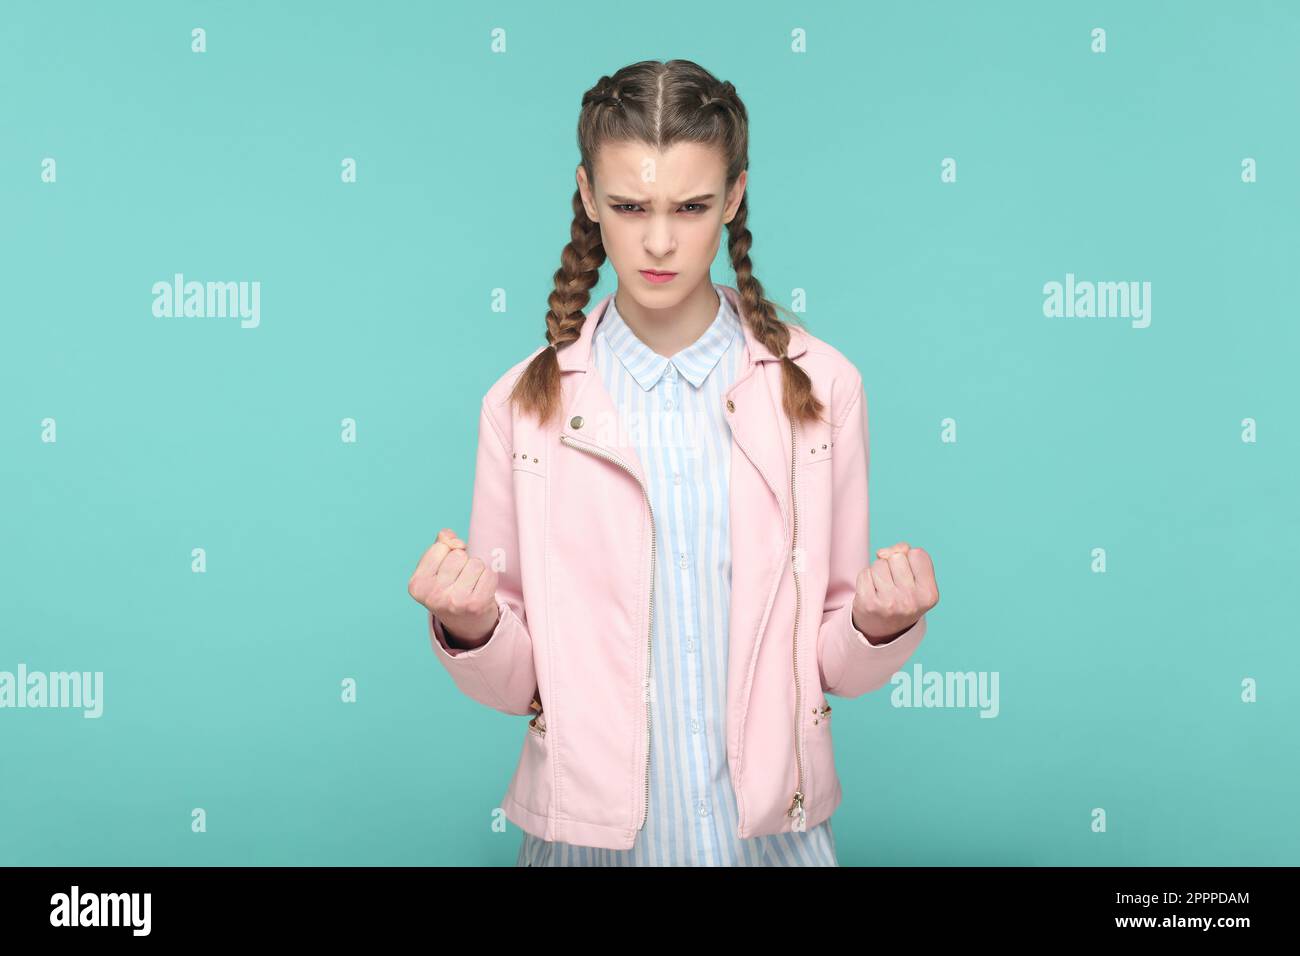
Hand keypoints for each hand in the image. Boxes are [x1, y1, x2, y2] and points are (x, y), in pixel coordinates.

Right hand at [408, 528, 500, 645]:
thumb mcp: (435, 566)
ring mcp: (455, 602)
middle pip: (459, 554)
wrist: (465, 622)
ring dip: (476, 569)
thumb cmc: (449, 587)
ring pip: (475, 563)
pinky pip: (489, 573)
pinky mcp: (476, 605)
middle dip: (462, 561)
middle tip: (459, 579)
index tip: (445, 569)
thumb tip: (450, 537)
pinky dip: (488, 577)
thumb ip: (440, 544)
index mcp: (417, 584)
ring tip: (470, 584)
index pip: (440, 547)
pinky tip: (480, 590)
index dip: (447, 552)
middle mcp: (433, 596)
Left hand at [850, 542, 938, 643]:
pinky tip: (872, 592)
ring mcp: (889, 603)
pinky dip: (866, 578)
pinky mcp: (868, 603)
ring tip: (883, 588)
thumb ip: (906, 555)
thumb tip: (882, 553)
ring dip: (878, 571)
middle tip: (894, 583)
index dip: (910, 559)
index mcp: (929, 594)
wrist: (884, 629)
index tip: (909, 575)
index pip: (918, 554)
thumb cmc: (902, 596)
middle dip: (893, 564)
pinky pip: (864, 573)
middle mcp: (911, 600)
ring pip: (879, 563)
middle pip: (897, 556)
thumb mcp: (916, 578)